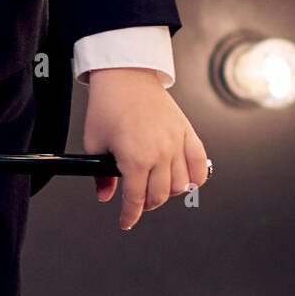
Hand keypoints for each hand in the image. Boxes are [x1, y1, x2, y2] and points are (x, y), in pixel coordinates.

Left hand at [81, 67, 208, 230]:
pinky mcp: (187, 131)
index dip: (129, 216)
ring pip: (181, 185)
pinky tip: (187, 181)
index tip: (125, 221)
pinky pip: (200, 164)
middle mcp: (160, 152)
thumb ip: (100, 174)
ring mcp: (176, 142)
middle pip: (159, 196)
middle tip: (138, 201)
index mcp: (135, 157)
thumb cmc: (108, 104)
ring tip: (156, 188)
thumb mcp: (94, 141)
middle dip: (147, 204)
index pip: (136, 200)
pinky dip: (196, 178)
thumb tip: (105, 195)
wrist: (124, 74)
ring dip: (168, 193)